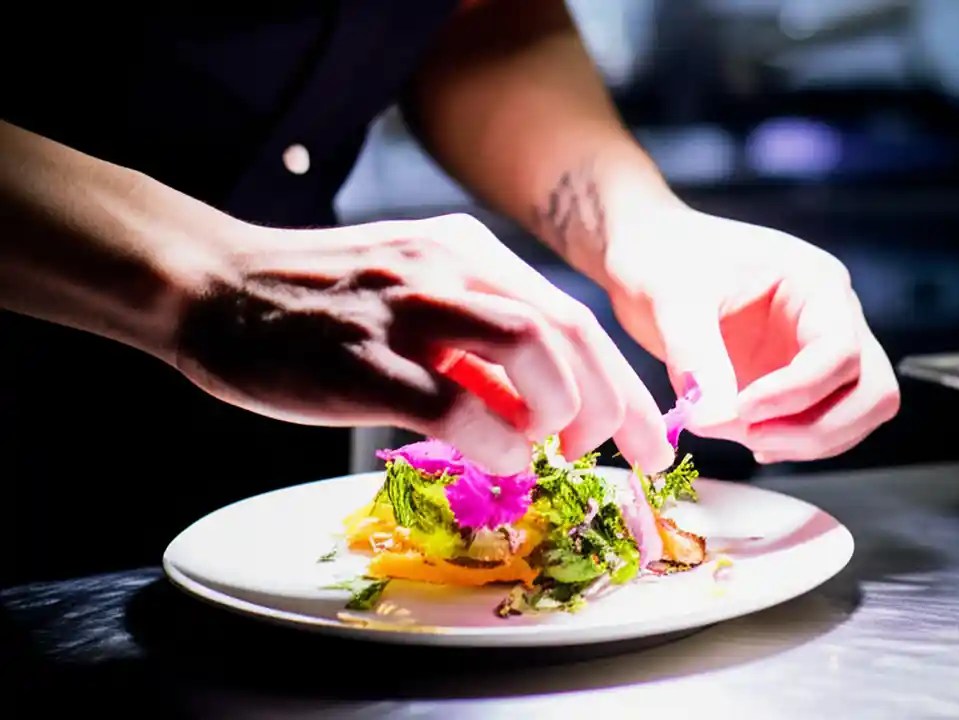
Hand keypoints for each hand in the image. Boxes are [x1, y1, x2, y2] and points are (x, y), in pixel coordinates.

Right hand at [174, 213, 673, 474]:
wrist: (210, 285)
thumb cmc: (314, 305)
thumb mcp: (412, 296)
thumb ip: (473, 345)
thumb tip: (537, 413)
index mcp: (466, 252)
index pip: (571, 317)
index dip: (621, 383)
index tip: (646, 435)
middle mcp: (449, 269)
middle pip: (568, 333)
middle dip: (611, 405)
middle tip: (612, 454)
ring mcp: (407, 310)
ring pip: (530, 350)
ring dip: (559, 413)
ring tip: (549, 452)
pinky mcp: (365, 362)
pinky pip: (459, 407)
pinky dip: (495, 444)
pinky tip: (496, 462)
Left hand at [603, 204, 899, 463]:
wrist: (650, 254)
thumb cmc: (666, 258)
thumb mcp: (673, 300)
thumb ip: (696, 358)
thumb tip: (714, 419)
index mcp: (815, 282)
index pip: (839, 350)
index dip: (796, 391)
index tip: (741, 409)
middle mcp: (833, 317)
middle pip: (871, 390)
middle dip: (817, 426)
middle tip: (749, 435)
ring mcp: (819, 352)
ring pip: (857, 414)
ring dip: (807, 441)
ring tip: (741, 436)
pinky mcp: (799, 380)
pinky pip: (824, 424)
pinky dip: (794, 442)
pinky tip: (750, 439)